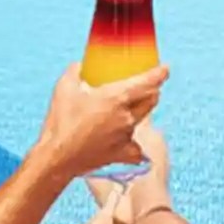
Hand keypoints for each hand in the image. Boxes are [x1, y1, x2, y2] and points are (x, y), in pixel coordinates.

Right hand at [35, 63, 168, 177]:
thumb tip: (79, 66)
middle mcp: (126, 117)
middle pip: (151, 100)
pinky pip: (136, 148)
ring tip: (132, 110)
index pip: (146, 83)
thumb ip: (75, 72)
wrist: (57, 157)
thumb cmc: (60, 122)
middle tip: (150, 86)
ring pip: (142, 120)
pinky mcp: (121, 154)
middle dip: (153, 91)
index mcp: (116, 98)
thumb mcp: (64, 88)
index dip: (159, 74)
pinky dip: (134, 144)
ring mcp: (126, 137)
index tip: (165, 69)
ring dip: (141, 112)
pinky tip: (128, 142)